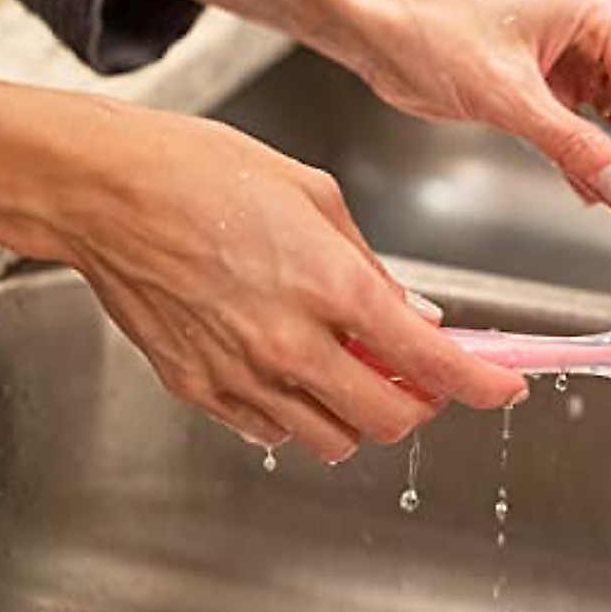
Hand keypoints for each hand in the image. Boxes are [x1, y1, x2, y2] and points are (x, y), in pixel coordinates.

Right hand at [39, 100, 527, 460]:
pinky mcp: (199, 391)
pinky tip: (293, 368)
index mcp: (333, 286)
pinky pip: (271, 431)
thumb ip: (371, 267)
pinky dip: (299, 412)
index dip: (481, 383)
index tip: (503, 386)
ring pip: (333, 438)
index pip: (431, 363)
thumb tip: (414, 315)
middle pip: (388, 420)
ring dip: (360, 413)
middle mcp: (292, 345)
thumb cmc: (204, 173)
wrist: (106, 190)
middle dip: (421, 403)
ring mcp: (242, 376)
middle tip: (420, 374)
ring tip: (350, 366)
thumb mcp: (314, 197)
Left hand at [125, 0, 610, 238]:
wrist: (372, 22)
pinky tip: (600, 195)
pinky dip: (590, 163)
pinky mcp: (540, 84)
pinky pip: (581, 131)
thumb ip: (571, 145)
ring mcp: (565, 60)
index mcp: (595, 15)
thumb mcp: (505, 95)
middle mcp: (589, 35)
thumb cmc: (428, 29)